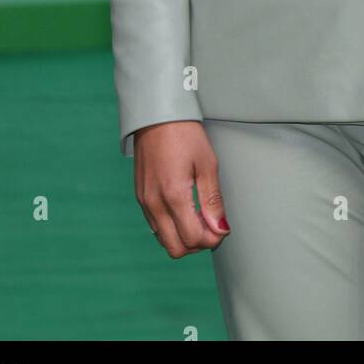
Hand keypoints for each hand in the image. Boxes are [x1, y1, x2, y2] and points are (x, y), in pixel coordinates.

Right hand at [134, 120, 229, 256]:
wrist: (156, 115)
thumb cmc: (184, 134)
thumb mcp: (207, 164)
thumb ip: (212, 200)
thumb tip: (220, 229)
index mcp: (173, 195)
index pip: (193, 238)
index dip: (212, 239)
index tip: (222, 228)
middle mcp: (154, 203)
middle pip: (176, 248)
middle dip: (197, 244)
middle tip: (212, 226)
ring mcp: (144, 201)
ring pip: (164, 240)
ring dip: (183, 237)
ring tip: (199, 217)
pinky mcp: (140, 196)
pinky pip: (155, 226)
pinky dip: (171, 227)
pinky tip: (184, 210)